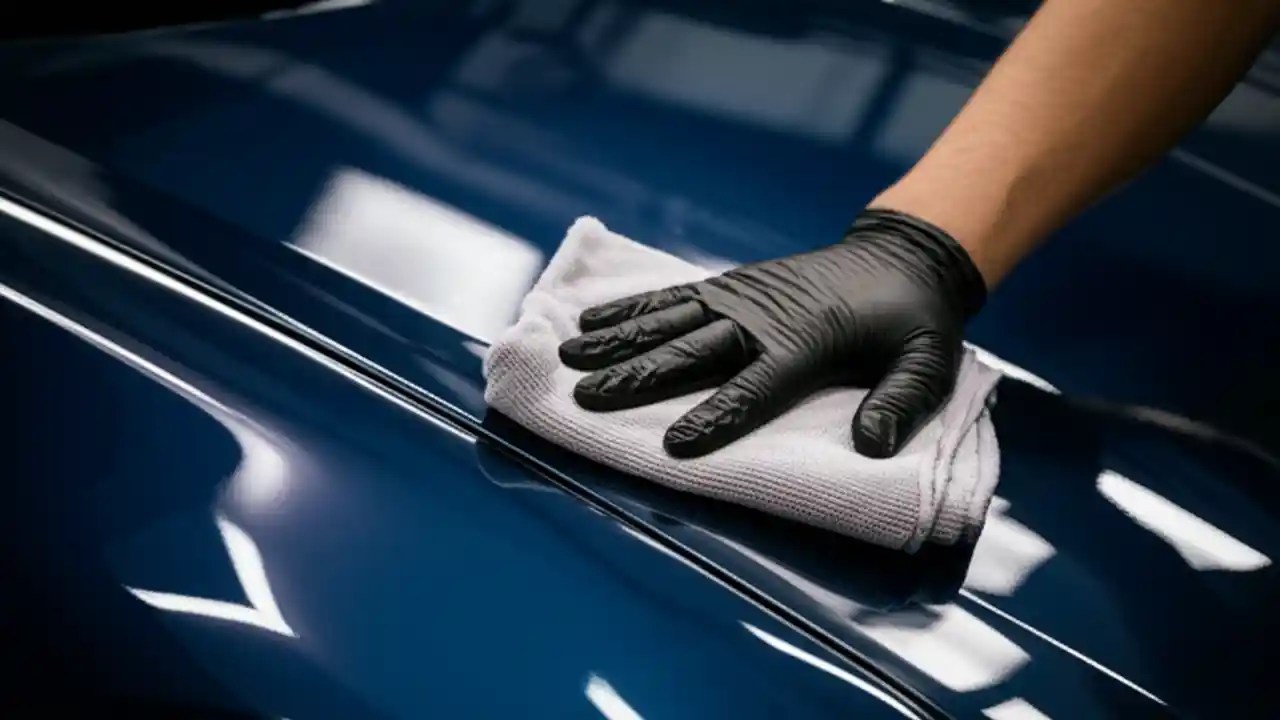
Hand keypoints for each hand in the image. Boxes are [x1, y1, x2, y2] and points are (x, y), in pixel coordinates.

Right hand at [558, 209, 986, 457]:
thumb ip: (900, 402)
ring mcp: (740, 298)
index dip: (715, 417)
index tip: (672, 446)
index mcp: (806, 345)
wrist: (903, 255)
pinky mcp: (731, 285)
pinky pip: (673, 295)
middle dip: (636, 377)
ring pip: (668, 320)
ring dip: (617, 340)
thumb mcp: (929, 363)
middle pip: (690, 352)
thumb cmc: (913, 320)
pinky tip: (591, 319)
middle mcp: (761, 319)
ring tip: (569, 356)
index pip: (753, 389)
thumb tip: (872, 446)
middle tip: (584, 396)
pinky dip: (631, 307)